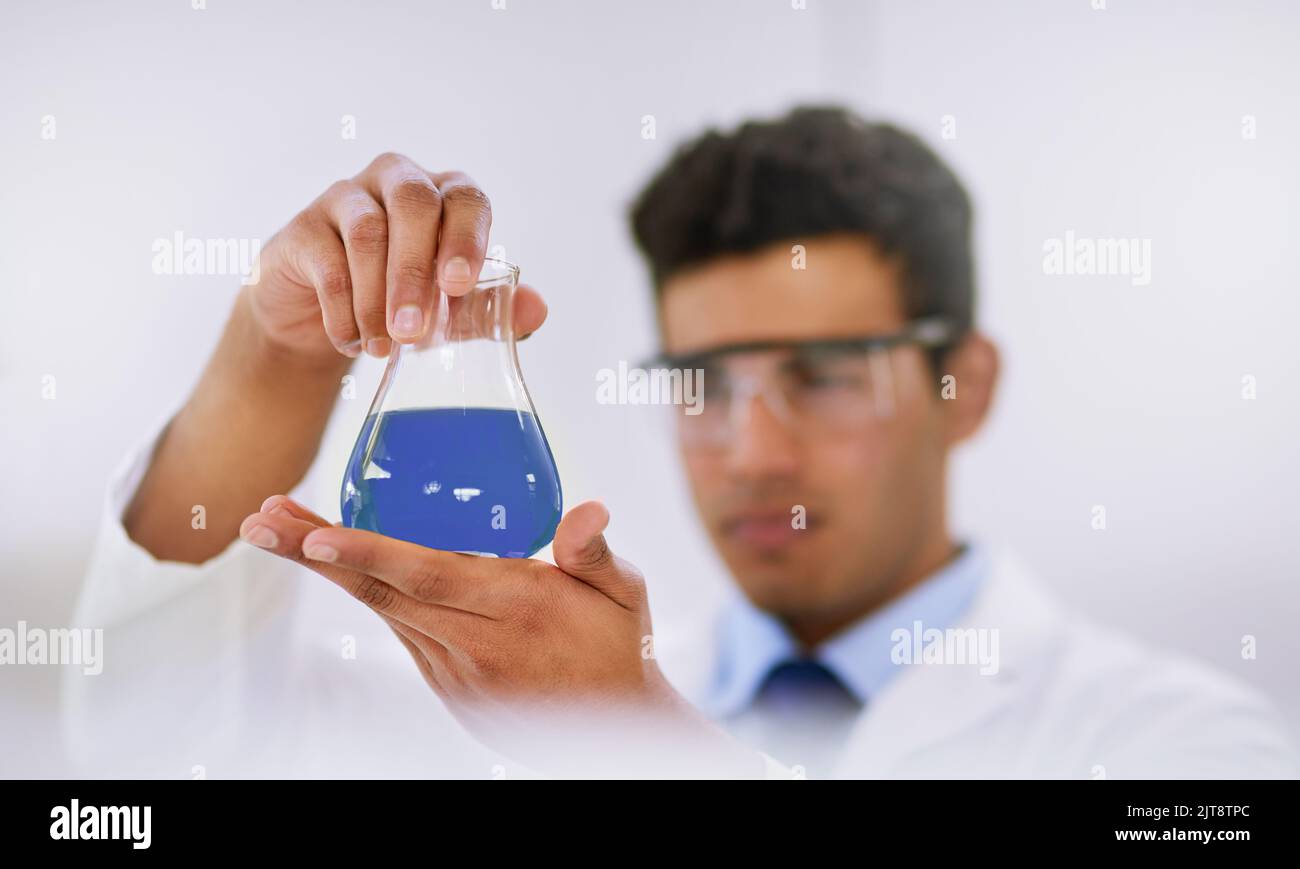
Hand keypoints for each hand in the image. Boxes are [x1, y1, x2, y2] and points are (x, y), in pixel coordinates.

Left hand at [239, 496, 763, 777]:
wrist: (616, 725)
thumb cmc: (617, 646)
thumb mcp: (625, 593)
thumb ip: (595, 552)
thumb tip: (588, 511)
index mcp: (517, 608)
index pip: (426, 576)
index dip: (365, 553)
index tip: (312, 535)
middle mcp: (476, 643)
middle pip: (381, 593)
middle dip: (315, 554)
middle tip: (259, 521)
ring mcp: (456, 672)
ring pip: (384, 613)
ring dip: (331, 571)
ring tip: (285, 532)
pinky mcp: (449, 688)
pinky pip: (402, 632)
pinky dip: (367, 595)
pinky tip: (342, 565)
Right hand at [246, 152, 545, 362]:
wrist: (323, 322)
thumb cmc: (400, 306)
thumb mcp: (451, 313)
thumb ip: (493, 310)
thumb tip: (537, 310)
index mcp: (443, 196)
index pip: (466, 198)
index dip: (466, 237)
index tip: (459, 286)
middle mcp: (397, 182)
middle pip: (414, 203)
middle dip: (416, 271)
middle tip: (415, 330)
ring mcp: (347, 198)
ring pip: (367, 231)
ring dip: (377, 298)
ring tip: (385, 347)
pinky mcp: (303, 227)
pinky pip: (326, 260)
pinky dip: (342, 308)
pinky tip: (352, 341)